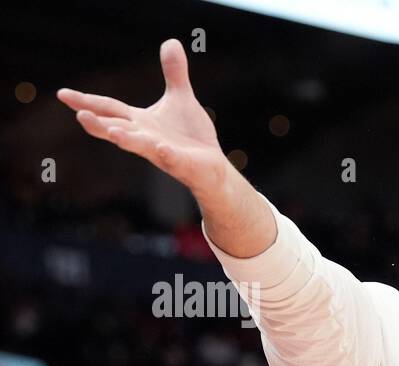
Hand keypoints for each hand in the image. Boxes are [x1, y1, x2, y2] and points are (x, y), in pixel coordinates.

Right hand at [57, 38, 229, 200]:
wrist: (213, 167)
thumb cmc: (192, 136)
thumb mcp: (181, 99)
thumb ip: (174, 73)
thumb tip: (171, 42)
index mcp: (140, 121)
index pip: (109, 108)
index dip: (86, 101)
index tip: (62, 93)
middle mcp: (146, 137)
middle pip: (116, 129)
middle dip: (98, 123)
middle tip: (79, 115)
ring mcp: (162, 152)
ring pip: (140, 146)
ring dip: (126, 140)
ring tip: (113, 133)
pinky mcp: (182, 164)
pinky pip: (172, 159)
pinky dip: (166, 154)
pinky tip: (161, 149)